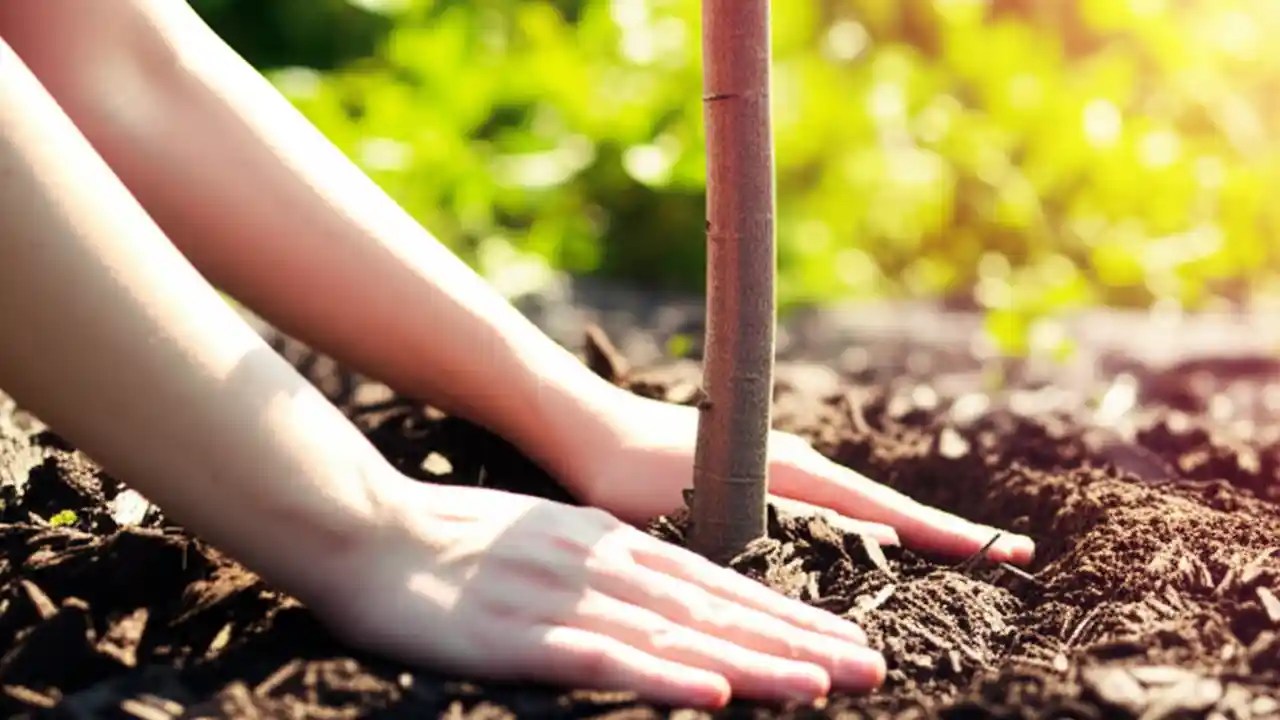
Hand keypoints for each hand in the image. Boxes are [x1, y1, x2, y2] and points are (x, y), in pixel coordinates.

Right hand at [304, 478, 885, 708]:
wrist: (366, 528)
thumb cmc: (453, 545)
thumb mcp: (548, 544)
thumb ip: (605, 569)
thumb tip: (662, 605)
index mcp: (611, 545)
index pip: (718, 583)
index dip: (787, 615)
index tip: (847, 642)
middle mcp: (603, 564)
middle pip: (717, 608)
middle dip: (798, 641)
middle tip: (870, 669)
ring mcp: (566, 597)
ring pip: (678, 634)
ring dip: (755, 660)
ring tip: (823, 685)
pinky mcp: (522, 634)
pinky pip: (603, 659)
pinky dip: (661, 676)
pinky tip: (712, 695)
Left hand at [568, 394, 1034, 564]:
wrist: (586, 428)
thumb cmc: (627, 476)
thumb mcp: (700, 514)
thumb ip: (763, 539)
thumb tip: (825, 569)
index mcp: (793, 473)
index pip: (889, 512)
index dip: (950, 536)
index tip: (1013, 551)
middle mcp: (796, 462)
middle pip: (886, 505)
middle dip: (945, 533)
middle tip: (1007, 556)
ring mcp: (778, 460)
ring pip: (854, 503)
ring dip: (904, 528)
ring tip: (952, 554)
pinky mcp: (757, 464)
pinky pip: (822, 500)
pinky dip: (858, 521)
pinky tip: (862, 542)